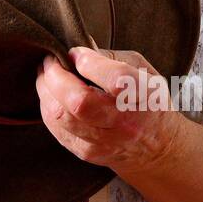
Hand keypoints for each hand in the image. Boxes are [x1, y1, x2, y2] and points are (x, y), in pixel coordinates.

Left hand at [34, 45, 185, 174]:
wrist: (158, 147)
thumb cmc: (147, 99)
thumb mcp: (141, 70)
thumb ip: (109, 58)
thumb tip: (75, 48)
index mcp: (144, 96)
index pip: (116, 79)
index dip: (89, 62)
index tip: (76, 52)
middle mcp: (126, 123)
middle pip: (80, 102)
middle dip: (55, 76)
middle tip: (49, 61)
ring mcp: (105, 142)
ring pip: (61, 116)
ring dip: (45, 90)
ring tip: (46, 75)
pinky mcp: (88, 153)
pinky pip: (56, 128)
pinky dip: (47, 107)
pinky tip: (51, 96)